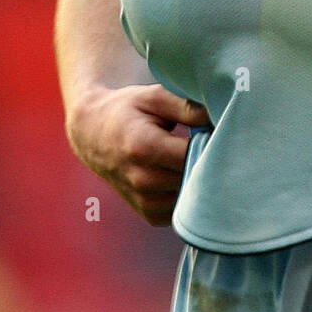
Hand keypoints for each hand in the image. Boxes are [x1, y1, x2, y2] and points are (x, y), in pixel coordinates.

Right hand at [66, 83, 210, 224]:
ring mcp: (144, 202)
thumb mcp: (153, 96)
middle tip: (215, 143)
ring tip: (198, 156)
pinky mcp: (149, 215)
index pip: (194, 154)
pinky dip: (190, 193)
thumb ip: (186, 106)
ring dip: (201, 179)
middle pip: (195, 178)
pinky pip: (183, 209)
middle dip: (210, 161)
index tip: (219, 131)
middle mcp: (142, 180)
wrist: (92, 135)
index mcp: (144, 147)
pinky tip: (186, 173)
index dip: (213, 142)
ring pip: (192, 197)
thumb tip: (218, 117)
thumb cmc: (127, 111)